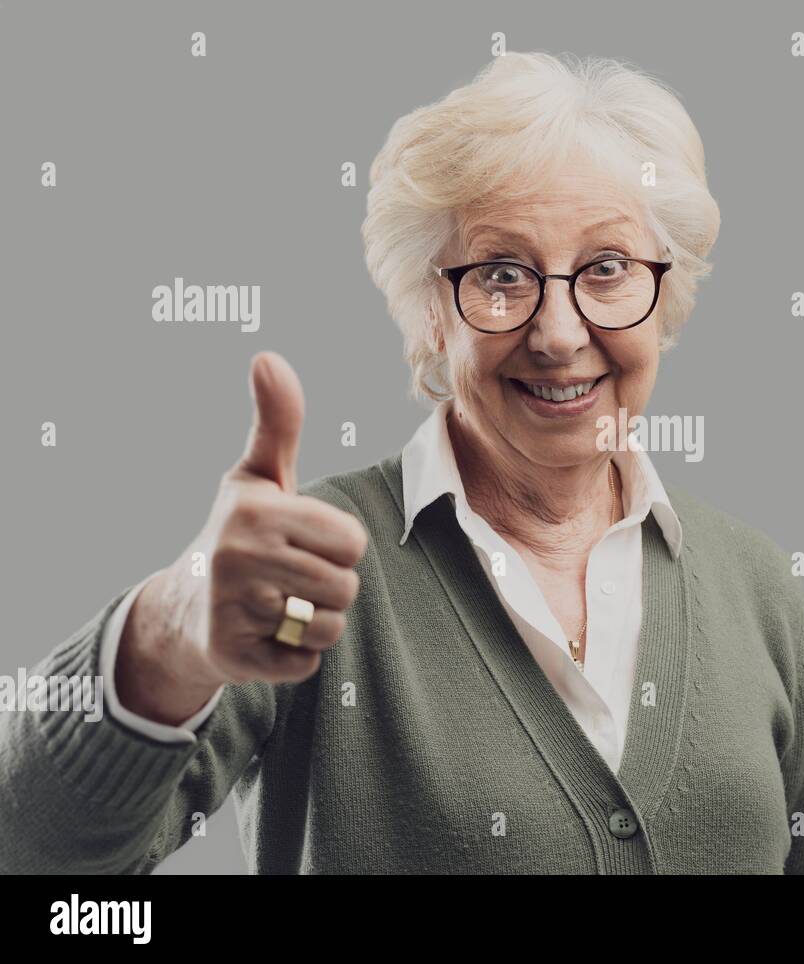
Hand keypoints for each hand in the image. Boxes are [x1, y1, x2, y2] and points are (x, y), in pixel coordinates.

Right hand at [117, 352, 367, 721]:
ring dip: (314, 622)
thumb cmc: (237, 534)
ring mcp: (233, 610)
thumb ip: (276, 423)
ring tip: (279, 606)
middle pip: (345, 586)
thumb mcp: (257, 477)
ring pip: (329, 625)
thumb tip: (267, 356)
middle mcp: (239, 558)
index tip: (304, 544)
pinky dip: (295, 656)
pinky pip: (306, 662)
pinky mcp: (232, 657)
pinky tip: (265, 637)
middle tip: (291, 580)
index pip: (351, 541)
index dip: (338, 546)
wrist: (182, 611)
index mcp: (256, 512)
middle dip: (329, 587)